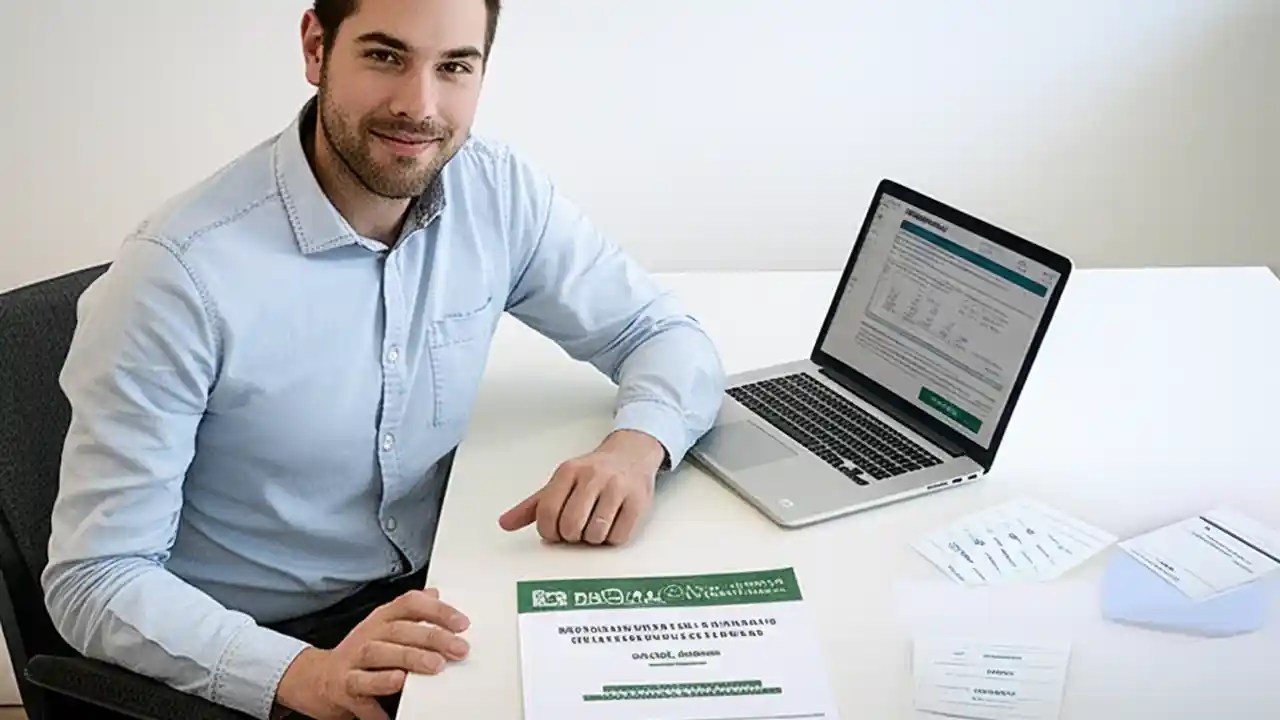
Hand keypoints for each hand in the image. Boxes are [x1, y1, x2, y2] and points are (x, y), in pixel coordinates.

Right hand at [274, 588, 470, 719]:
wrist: (320, 680)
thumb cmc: (364, 653)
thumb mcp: (386, 628)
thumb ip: (412, 612)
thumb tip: (437, 594)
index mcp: (381, 618)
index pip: (409, 604)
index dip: (436, 610)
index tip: (463, 623)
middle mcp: (367, 635)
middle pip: (398, 630)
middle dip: (430, 638)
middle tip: (458, 649)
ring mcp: (352, 660)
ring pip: (379, 655)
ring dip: (407, 659)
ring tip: (433, 666)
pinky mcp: (343, 687)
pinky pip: (362, 689)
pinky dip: (380, 693)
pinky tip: (397, 695)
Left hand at [498, 430, 665, 545]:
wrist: (631, 455)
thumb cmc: (592, 474)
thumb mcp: (560, 483)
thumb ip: (533, 506)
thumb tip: (505, 524)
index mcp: (568, 472)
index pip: (547, 512)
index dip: (548, 531)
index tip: (555, 531)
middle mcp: (593, 477)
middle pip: (570, 525)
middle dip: (570, 536)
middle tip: (576, 529)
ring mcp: (617, 488)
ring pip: (594, 534)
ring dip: (592, 539)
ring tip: (594, 526)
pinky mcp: (638, 502)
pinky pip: (618, 536)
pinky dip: (612, 539)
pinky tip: (611, 525)